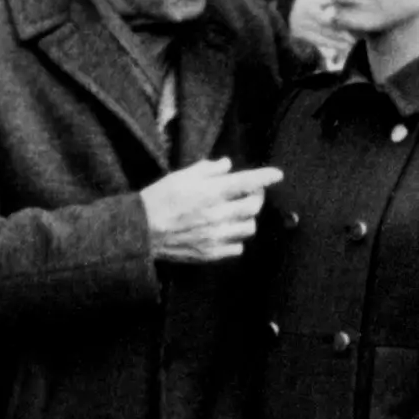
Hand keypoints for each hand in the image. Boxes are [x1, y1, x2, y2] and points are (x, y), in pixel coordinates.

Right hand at [140, 157, 282, 263]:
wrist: (141, 231)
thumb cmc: (159, 199)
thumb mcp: (181, 176)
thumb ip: (208, 170)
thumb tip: (227, 165)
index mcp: (212, 192)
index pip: (249, 182)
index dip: (266, 177)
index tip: (277, 175)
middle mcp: (218, 215)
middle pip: (254, 206)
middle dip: (256, 197)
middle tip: (249, 193)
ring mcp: (216, 236)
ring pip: (249, 227)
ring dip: (247, 218)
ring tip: (237, 214)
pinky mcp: (211, 253)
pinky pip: (237, 248)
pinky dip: (236, 239)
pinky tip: (226, 232)